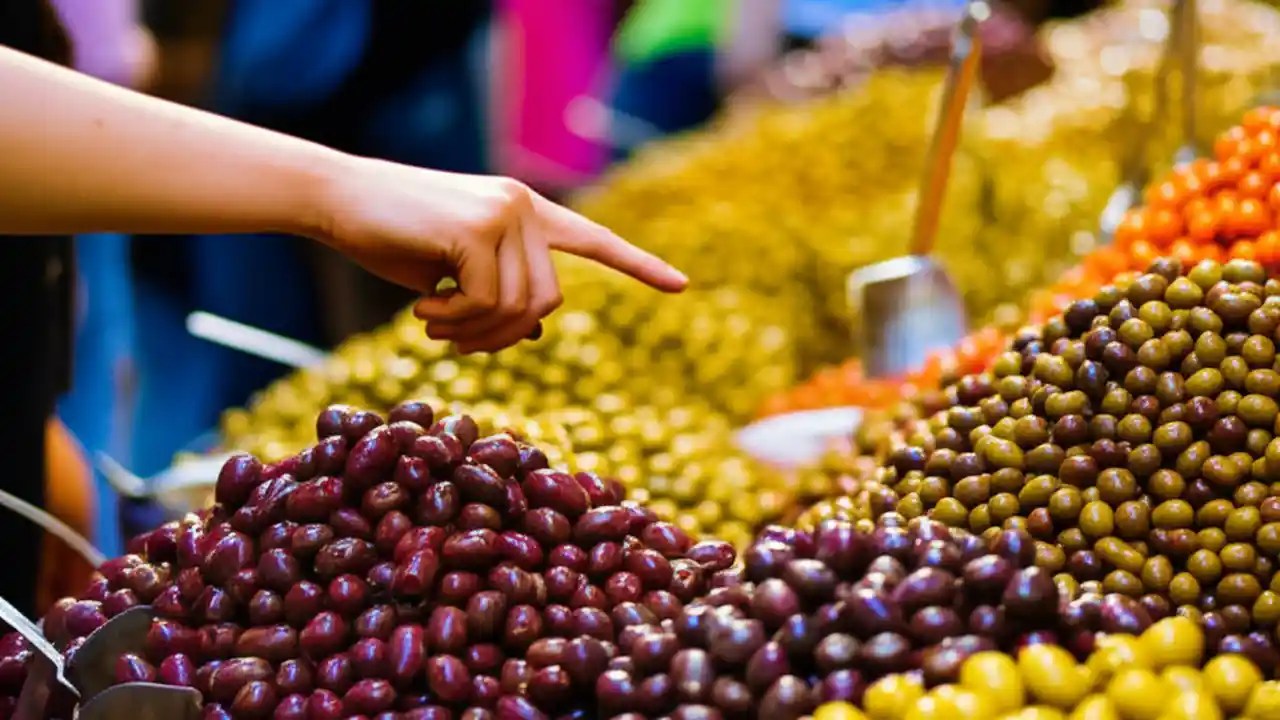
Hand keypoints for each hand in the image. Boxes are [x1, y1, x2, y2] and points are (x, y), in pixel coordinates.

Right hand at [311, 156, 687, 352]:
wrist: (338, 199)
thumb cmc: (392, 239)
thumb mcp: (453, 276)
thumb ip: (497, 294)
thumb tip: (531, 334)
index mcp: (526, 212)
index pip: (592, 240)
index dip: (637, 265)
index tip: (680, 285)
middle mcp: (524, 206)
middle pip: (547, 302)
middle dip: (502, 337)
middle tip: (455, 341)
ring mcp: (507, 211)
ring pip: (519, 308)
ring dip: (474, 335)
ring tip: (434, 327)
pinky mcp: (479, 226)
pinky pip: (487, 303)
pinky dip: (456, 324)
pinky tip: (423, 312)